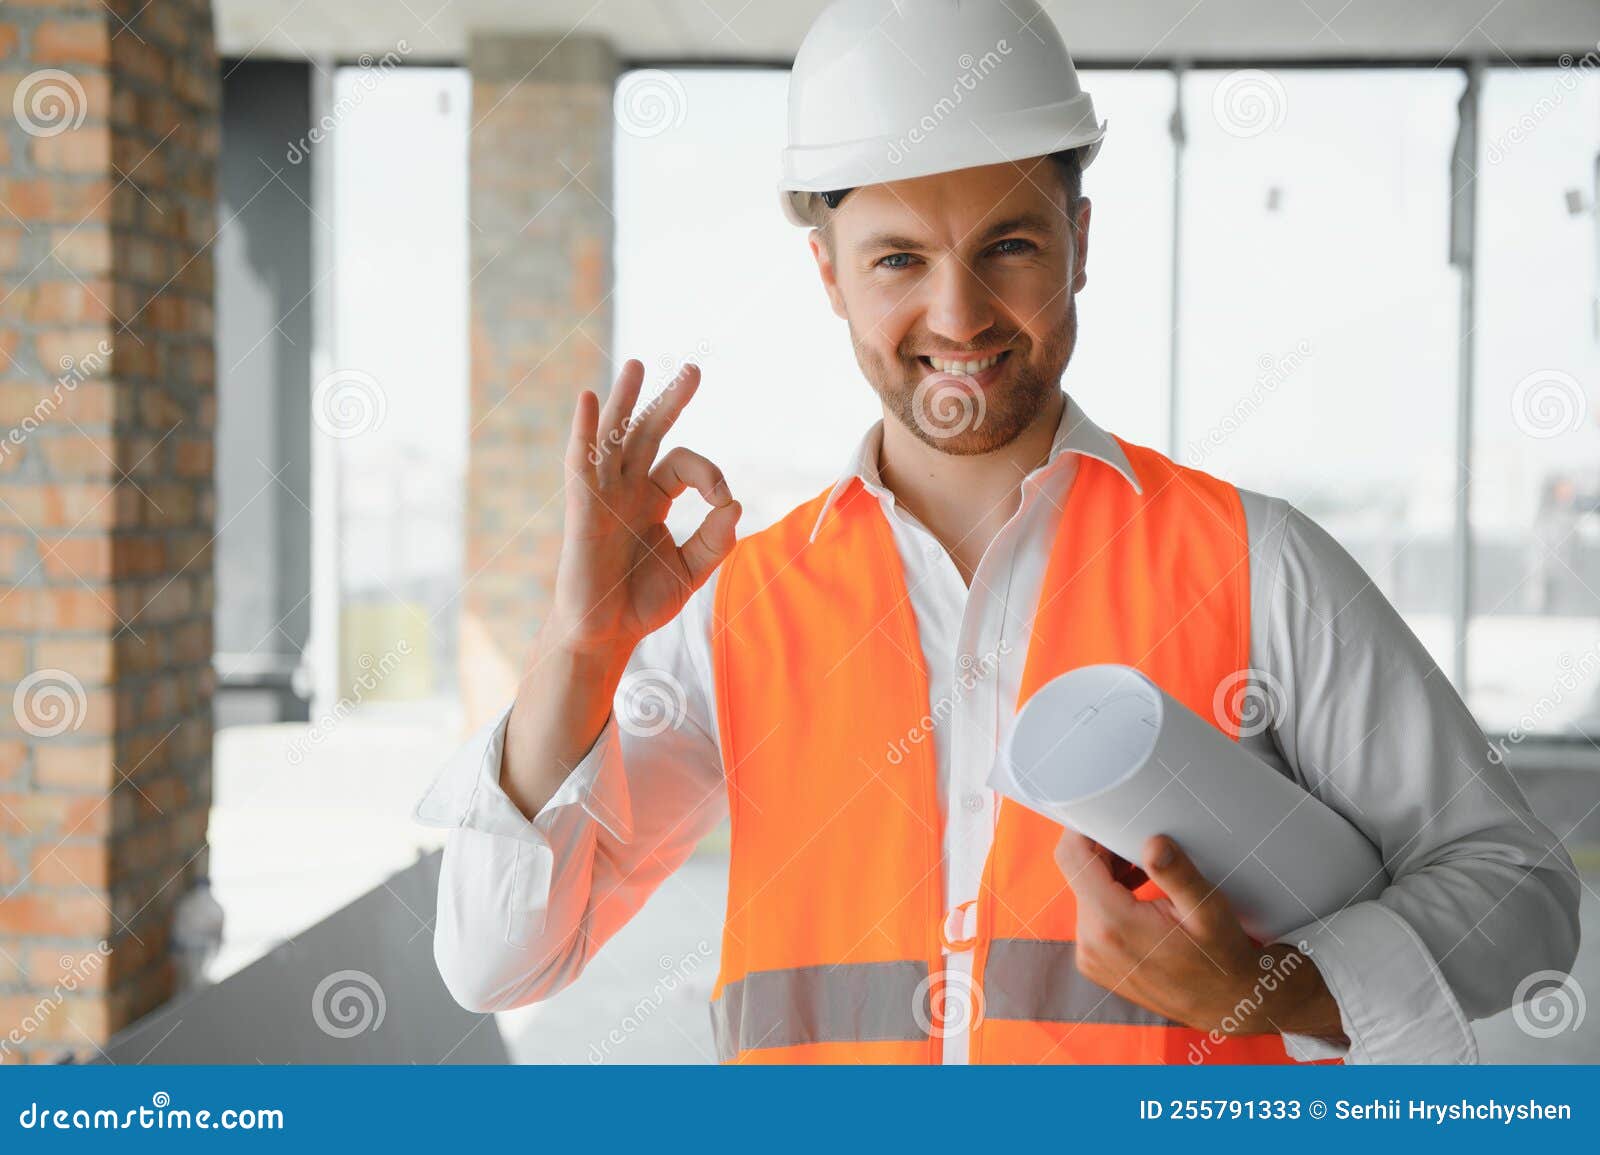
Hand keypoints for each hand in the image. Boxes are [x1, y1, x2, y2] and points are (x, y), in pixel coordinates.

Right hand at [547, 358, 740, 657]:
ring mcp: (602, 495)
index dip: (709, 474)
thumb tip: (734, 504)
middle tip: (694, 370)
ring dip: (626, 400)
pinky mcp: (582, 509)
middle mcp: (626, 488)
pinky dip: (585, 431)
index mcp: (652, 498)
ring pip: (615, 437)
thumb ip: (716, 540)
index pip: (683, 465)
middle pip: (648, 433)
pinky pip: (582, 463)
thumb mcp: (692, 570)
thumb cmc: (643, 601)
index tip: (721, 501)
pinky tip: (590, 400)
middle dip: (669, 400)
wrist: (605, 633)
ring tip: (638, 365)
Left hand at [1054, 830, 1346, 1042]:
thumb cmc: (1223, 956)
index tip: (1103, 813)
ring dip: (1109, 877)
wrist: (1230, 1006)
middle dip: (1103, 852)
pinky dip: (1110, 901)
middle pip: (1079, 874)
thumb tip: (1153, 841)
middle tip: (1137, 839)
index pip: (1071, 858)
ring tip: (1144, 869)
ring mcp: (1090, 957)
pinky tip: (1139, 895)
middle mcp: (1090, 942)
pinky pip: (1091, 919)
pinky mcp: (1095, 965)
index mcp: (1111, 924)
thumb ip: (1177, 874)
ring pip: (1085, 895)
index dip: (1082, 830)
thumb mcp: (1208, 910)